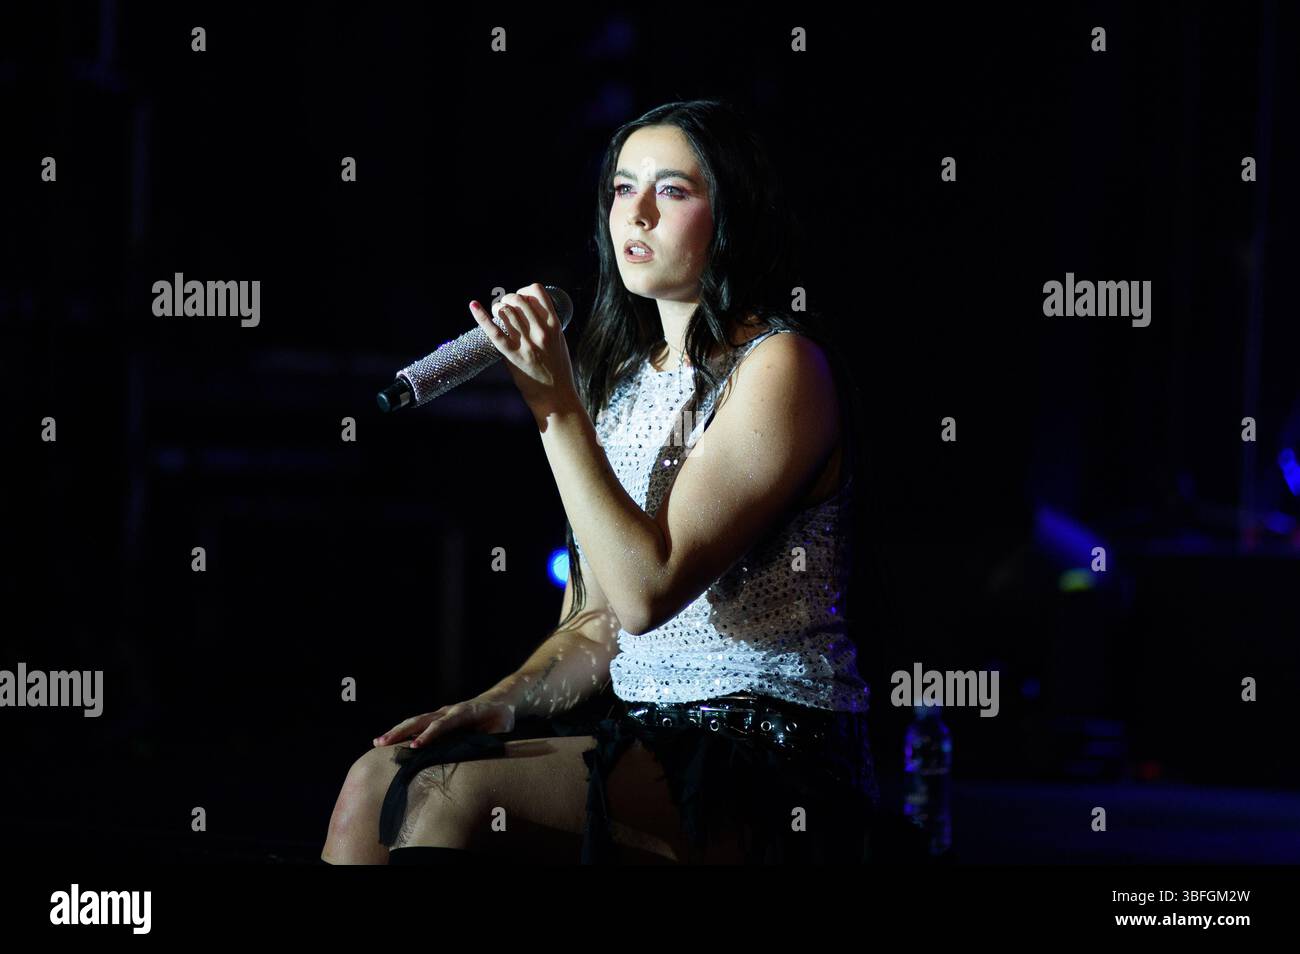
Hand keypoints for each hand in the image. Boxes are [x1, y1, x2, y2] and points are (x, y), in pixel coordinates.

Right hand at [372, 693, 516, 748]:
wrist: (500, 700)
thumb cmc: (502, 718)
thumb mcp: (503, 729)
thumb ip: (491, 739)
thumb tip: (479, 753)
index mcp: (464, 713)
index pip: (443, 725)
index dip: (429, 735)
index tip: (415, 746)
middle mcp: (449, 711)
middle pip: (422, 719)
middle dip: (402, 732)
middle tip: (383, 743)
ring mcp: (441, 713)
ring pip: (416, 721)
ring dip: (397, 731)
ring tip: (378, 742)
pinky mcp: (437, 718)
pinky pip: (417, 724)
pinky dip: (402, 731)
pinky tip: (386, 742)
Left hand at [469, 283, 581, 419]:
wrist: (556, 398)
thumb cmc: (558, 371)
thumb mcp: (559, 343)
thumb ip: (546, 327)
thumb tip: (526, 312)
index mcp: (555, 326)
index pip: (537, 292)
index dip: (525, 290)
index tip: (521, 298)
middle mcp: (541, 331)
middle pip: (518, 299)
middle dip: (508, 298)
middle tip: (505, 307)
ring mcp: (526, 343)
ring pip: (506, 311)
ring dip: (498, 307)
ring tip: (496, 313)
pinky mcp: (512, 355)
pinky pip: (494, 331)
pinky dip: (481, 317)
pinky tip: (473, 305)